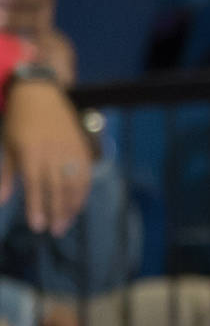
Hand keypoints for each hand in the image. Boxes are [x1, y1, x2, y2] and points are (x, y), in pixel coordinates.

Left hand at [2, 76, 91, 236]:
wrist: (41, 94)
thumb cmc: (19, 121)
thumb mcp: (8, 145)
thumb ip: (8, 174)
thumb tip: (3, 200)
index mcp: (31, 152)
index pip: (36, 187)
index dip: (37, 208)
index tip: (37, 227)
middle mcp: (53, 154)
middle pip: (58, 190)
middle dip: (56, 213)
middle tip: (55, 231)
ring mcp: (70, 153)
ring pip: (75, 187)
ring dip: (71, 208)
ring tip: (66, 223)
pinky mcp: (82, 151)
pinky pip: (86, 178)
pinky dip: (82, 195)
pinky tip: (77, 207)